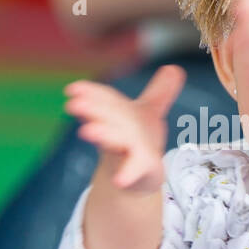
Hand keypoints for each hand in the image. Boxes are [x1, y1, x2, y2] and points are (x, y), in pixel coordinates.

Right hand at [62, 64, 185, 191]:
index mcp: (120, 116)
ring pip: (114, 142)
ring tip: (87, 131)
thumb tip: (175, 68)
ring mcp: (127, 153)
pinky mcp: (142, 171)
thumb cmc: (139, 141)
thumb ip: (159, 93)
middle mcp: (119, 133)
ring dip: (103, 135)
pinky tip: (120, 180)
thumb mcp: (150, 114)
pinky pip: (134, 171)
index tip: (73, 89)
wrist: (142, 177)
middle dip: (93, 109)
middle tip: (74, 105)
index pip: (106, 100)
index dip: (91, 93)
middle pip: (107, 118)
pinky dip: (127, 173)